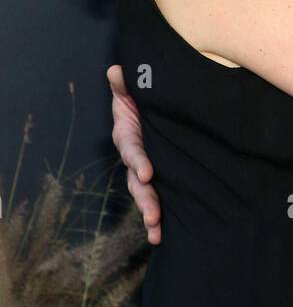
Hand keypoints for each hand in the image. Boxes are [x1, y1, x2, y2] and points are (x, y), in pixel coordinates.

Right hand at [108, 64, 161, 243]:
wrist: (154, 106)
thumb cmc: (141, 97)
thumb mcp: (133, 88)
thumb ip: (126, 82)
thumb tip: (116, 70)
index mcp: (128, 136)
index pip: (132, 150)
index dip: (139, 161)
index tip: (147, 172)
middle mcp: (135, 157)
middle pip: (137, 182)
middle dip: (145, 199)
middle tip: (153, 215)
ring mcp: (146, 170)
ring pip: (145, 195)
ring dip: (150, 213)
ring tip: (156, 231)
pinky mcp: (160, 177)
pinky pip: (159, 197)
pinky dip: (159, 217)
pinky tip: (162, 236)